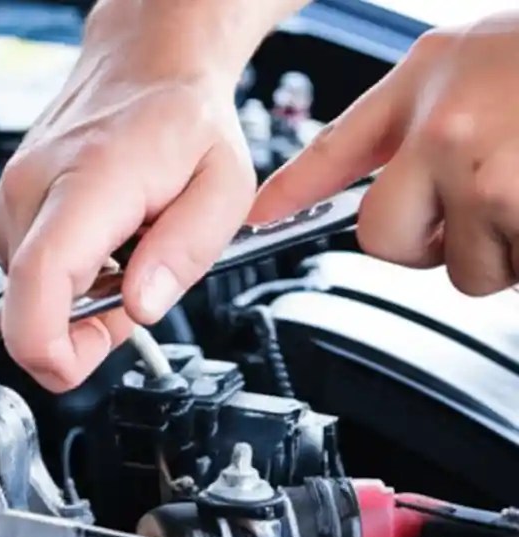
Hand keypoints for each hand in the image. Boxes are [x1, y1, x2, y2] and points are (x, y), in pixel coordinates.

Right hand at [0, 1, 265, 392]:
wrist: (145, 67)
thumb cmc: (182, 120)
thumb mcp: (224, 187)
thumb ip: (185, 252)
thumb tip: (141, 307)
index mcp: (86, 183)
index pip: (37, 284)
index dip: (48, 349)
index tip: (75, 368)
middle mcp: (30, 190)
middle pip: (28, 306)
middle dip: (83, 329)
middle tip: (139, 288)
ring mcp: (9, 198)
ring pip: (25, 296)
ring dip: (76, 302)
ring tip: (125, 256)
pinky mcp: (4, 208)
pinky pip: (24, 272)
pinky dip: (63, 279)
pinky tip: (99, 246)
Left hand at [251, 13, 518, 295]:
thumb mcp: (473, 53)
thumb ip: (409, 115)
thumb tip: (339, 178)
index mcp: (428, 84)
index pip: (331, 151)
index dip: (289, 193)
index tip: (256, 217)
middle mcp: (448, 133)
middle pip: (390, 241)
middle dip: (434, 239)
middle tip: (487, 202)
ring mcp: (498, 182)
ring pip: (473, 268)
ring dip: (509, 246)